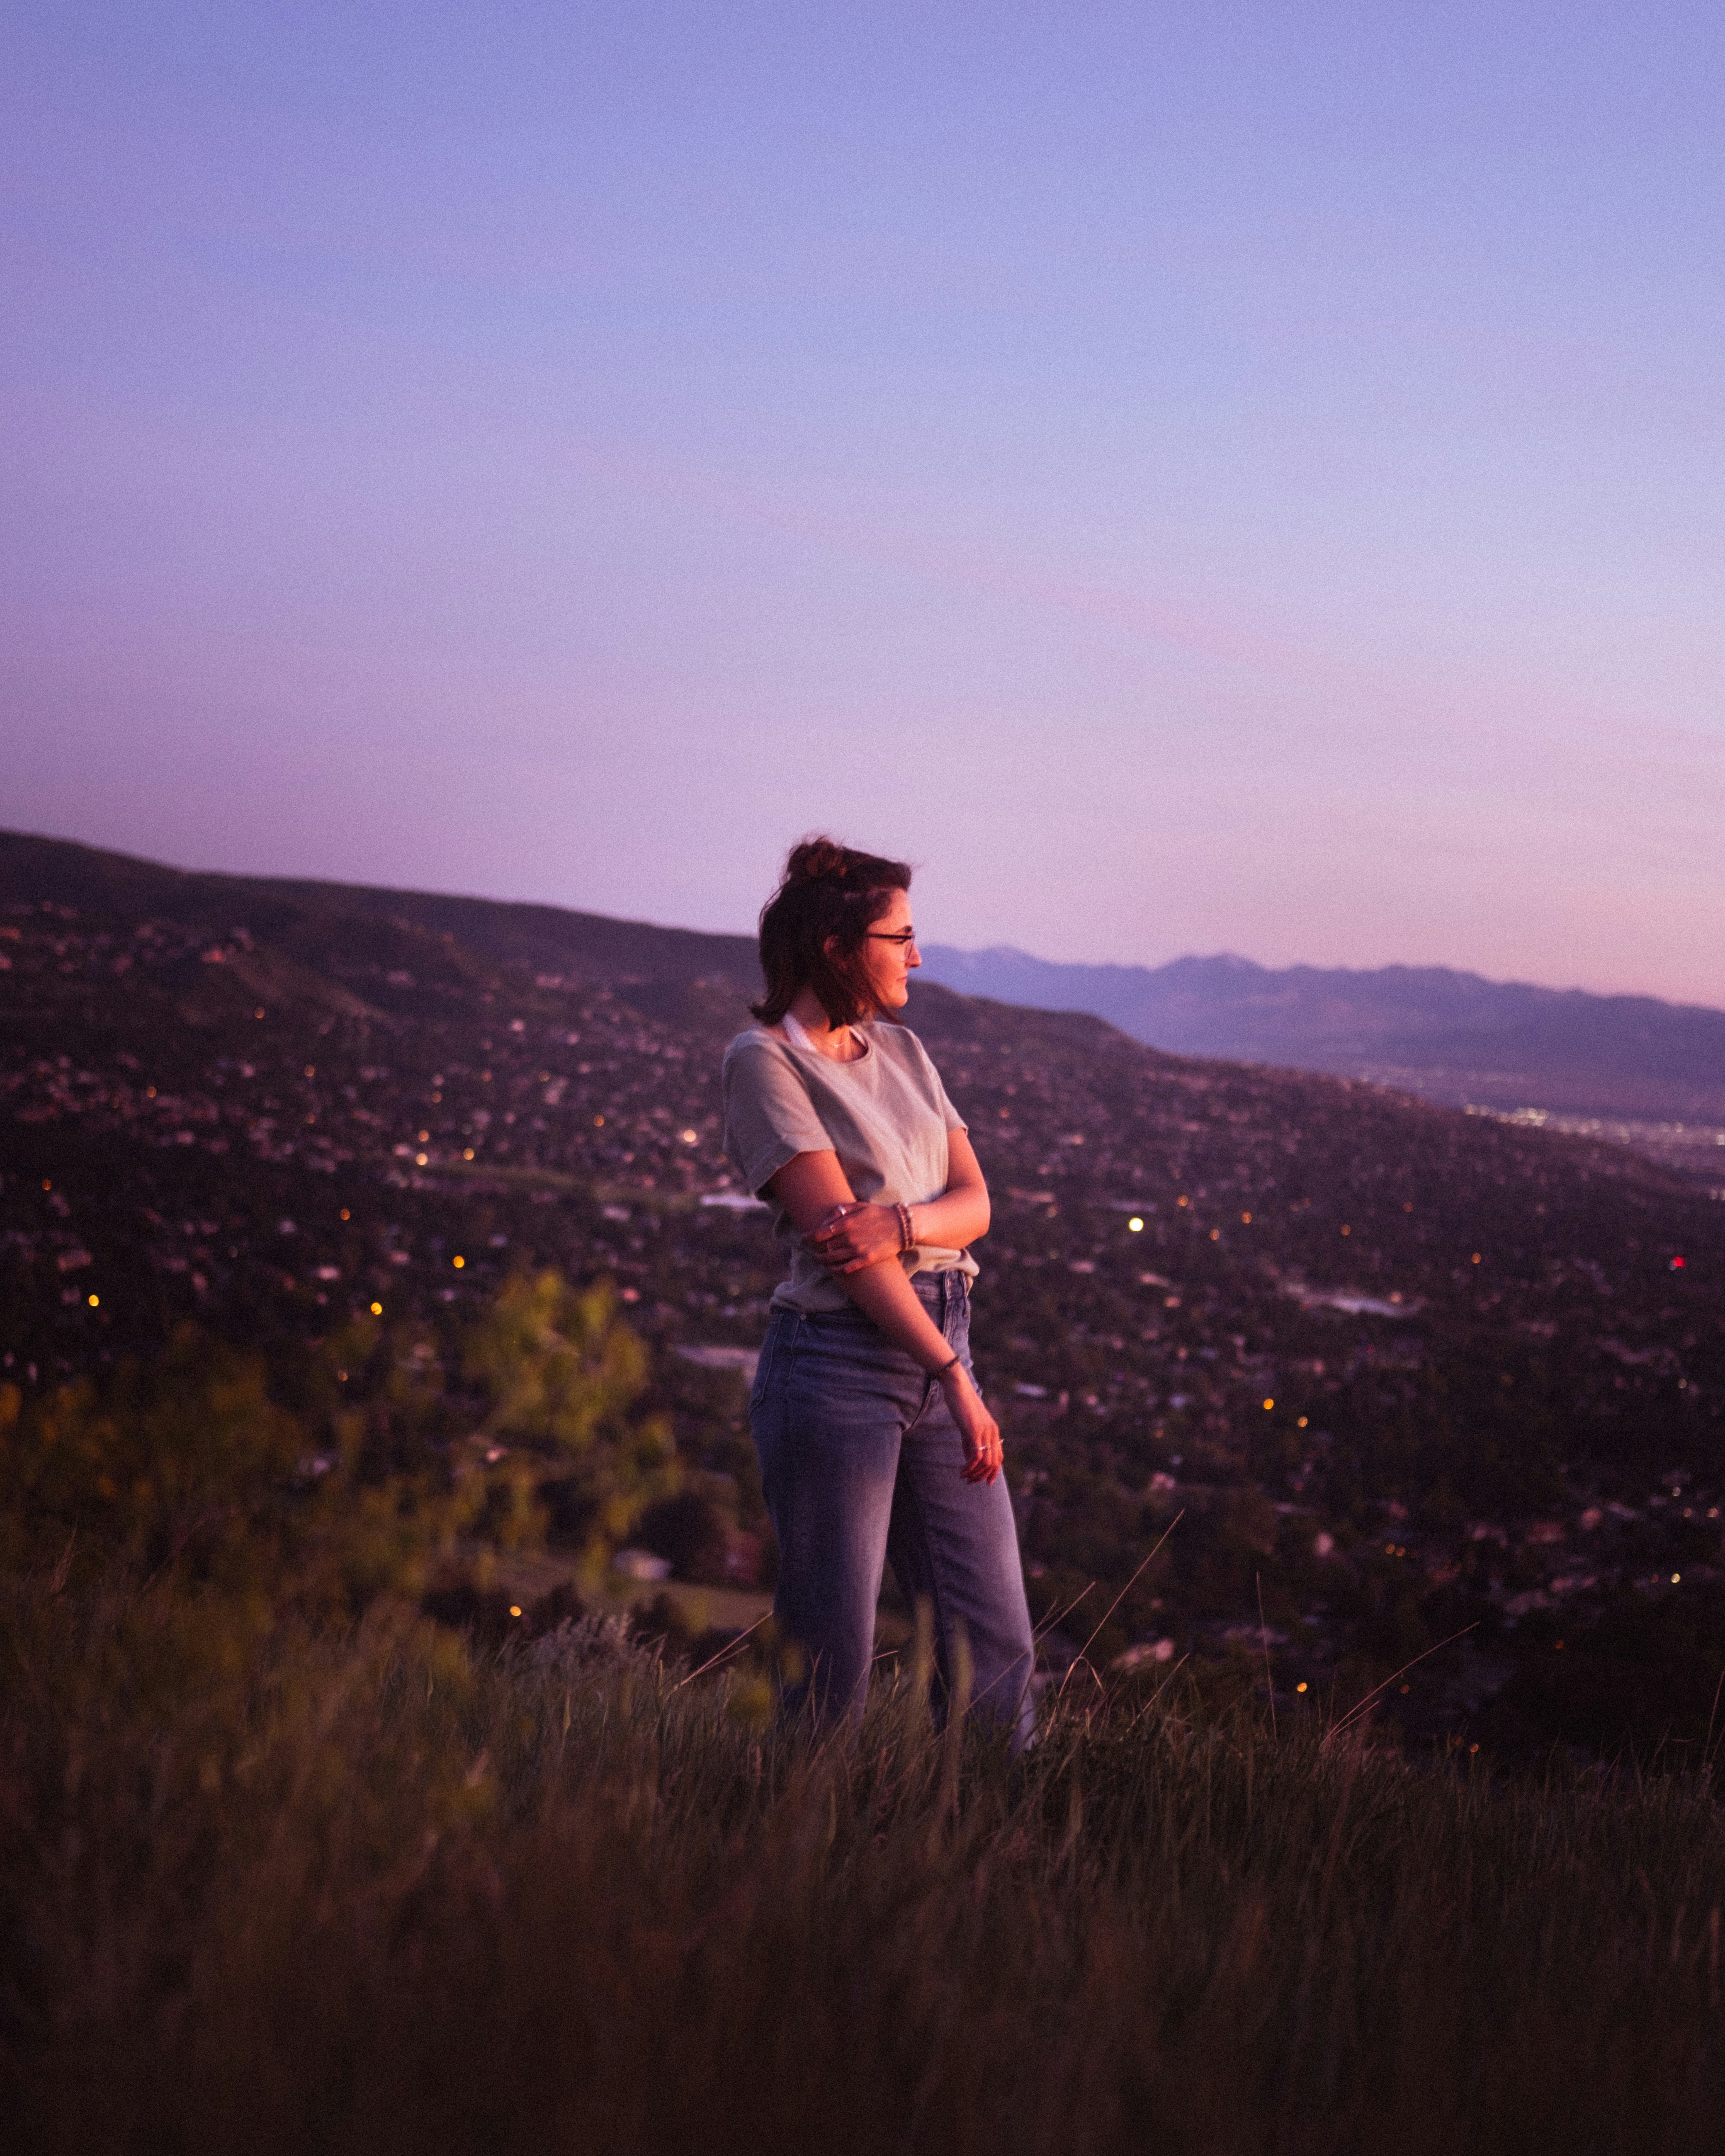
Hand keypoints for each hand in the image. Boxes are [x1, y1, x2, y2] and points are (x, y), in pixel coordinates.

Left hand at [807, 1201, 901, 1274]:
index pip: (820, 1233)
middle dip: (816, 1249)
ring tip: (820, 1259)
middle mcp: (850, 1238)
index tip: (803, 1238)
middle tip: (813, 1249)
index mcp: (847, 1223)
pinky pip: (845, 1268)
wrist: (901, 1226)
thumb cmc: (879, 1214)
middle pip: (824, 1247)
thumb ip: (841, 1211)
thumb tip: (826, 1220)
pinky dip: (836, 1269)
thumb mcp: (860, 1206)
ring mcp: (857, 1250)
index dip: (809, 1237)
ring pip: (832, 1259)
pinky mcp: (866, 1260)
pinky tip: (833, 1268)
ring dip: (823, 1260)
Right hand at [941, 1364, 1003, 1484]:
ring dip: (975, 1474)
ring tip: (964, 1477)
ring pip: (986, 1462)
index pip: (999, 1457)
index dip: (993, 1472)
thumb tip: (971, 1460)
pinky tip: (961, 1470)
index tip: (985, 1482)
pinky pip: (976, 1456)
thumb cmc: (961, 1404)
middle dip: (982, 1476)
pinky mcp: (975, 1431)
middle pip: (994, 1463)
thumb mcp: (968, 1426)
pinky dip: (969, 1467)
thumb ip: (971, 1442)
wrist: (958, 1387)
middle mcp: (992, 1432)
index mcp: (993, 1431)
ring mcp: (985, 1432)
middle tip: (969, 1482)